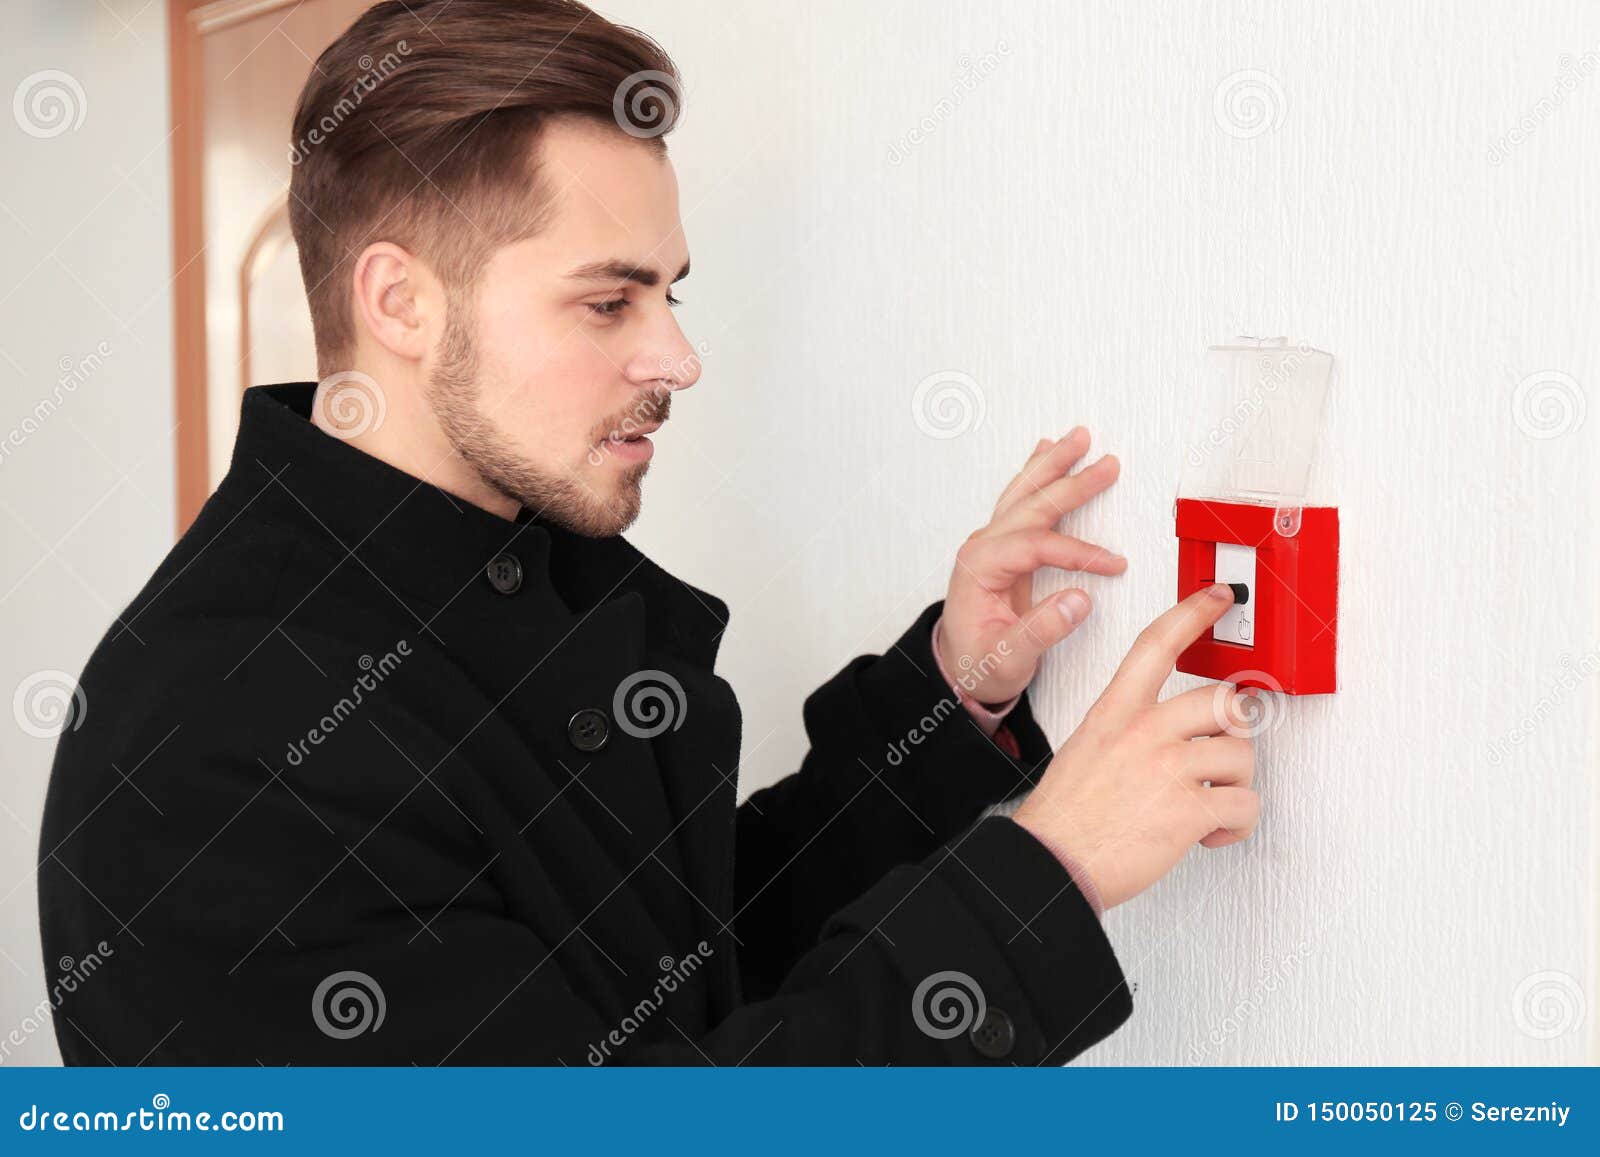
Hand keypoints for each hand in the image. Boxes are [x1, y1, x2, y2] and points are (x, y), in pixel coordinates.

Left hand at [936, 428, 1125, 705]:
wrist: (958, 670)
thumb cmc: (978, 665)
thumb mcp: (1007, 658)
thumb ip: (1041, 631)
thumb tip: (1079, 600)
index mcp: (979, 569)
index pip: (1035, 546)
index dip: (1078, 552)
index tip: (1112, 564)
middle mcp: (982, 548)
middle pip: (1030, 505)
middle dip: (1070, 482)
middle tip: (1107, 464)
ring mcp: (991, 544)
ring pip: (1024, 494)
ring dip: (1053, 465)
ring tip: (1078, 437)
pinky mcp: (1003, 548)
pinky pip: (1022, 502)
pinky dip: (1039, 476)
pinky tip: (1047, 451)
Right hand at [1012, 583, 1260, 910]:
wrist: (1052, 862)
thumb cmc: (1065, 816)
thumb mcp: (1086, 748)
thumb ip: (1128, 731)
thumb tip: (1171, 735)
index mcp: (1115, 712)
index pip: (1156, 645)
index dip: (1192, 615)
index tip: (1216, 598)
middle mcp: (1144, 732)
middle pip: (1224, 702)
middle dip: (1235, 731)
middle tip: (1226, 746)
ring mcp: (1168, 769)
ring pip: (1241, 755)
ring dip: (1235, 784)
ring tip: (1210, 801)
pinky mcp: (1188, 810)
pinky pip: (1244, 805)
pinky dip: (1236, 825)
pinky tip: (1211, 831)